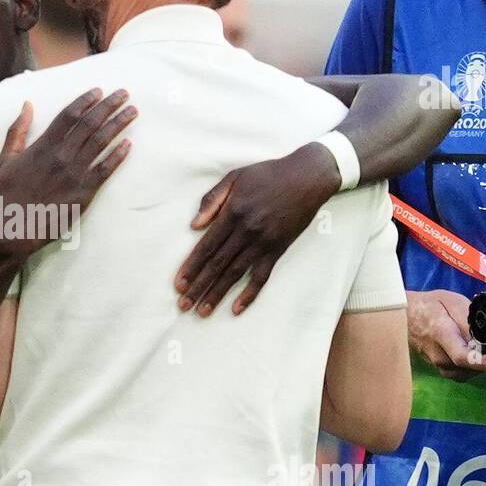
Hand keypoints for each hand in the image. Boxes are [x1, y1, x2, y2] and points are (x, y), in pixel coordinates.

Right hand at [0, 89, 135, 261]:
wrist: (14, 229)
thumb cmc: (8, 195)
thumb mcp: (5, 159)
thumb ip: (17, 130)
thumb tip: (27, 104)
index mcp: (42, 146)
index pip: (69, 115)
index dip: (86, 100)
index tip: (99, 90)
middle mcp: (60, 156)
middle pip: (90, 123)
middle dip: (109, 105)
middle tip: (124, 94)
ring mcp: (73, 174)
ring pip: (101, 142)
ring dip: (118, 124)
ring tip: (133, 112)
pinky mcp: (83, 193)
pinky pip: (105, 170)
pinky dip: (118, 156)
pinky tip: (129, 144)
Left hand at [175, 142, 339, 315]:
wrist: (307, 177)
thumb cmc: (268, 175)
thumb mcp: (234, 177)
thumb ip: (212, 200)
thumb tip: (193, 225)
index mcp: (232, 213)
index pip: (206, 247)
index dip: (190, 267)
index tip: (178, 284)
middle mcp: (245, 231)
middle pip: (217, 265)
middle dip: (198, 287)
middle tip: (183, 305)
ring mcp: (263, 243)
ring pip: (235, 274)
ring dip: (217, 294)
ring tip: (202, 311)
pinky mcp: (278, 249)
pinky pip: (261, 276)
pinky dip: (249, 294)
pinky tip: (236, 308)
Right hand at [408, 289, 485, 380]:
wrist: (403, 315)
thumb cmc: (428, 305)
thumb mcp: (450, 301)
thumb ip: (467, 317)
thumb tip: (485, 333)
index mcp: (441, 333)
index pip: (464, 357)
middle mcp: (437, 354)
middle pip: (469, 369)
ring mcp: (435, 363)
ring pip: (465, 374)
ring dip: (483, 367)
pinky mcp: (437, 367)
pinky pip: (459, 373)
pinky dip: (472, 369)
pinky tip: (480, 357)